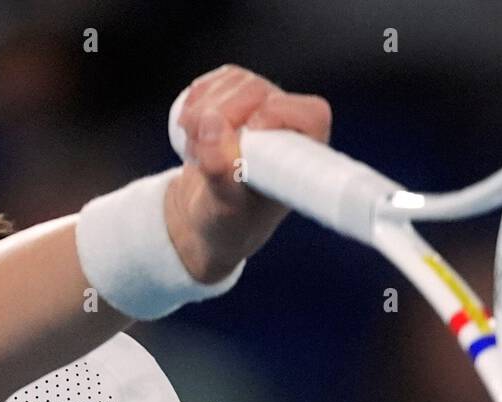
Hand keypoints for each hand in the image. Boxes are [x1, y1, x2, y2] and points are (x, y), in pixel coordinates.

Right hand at [165, 64, 331, 282]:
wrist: (207, 216)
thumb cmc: (228, 222)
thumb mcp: (222, 206)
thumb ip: (219, 170)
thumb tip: (211, 122)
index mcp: (302, 159)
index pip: (311, 114)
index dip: (277, 115)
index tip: (246, 134)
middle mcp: (288, 127)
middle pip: (261, 91)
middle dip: (222, 112)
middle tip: (196, 145)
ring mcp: (264, 108)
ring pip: (237, 81)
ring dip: (203, 109)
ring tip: (193, 148)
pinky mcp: (239, 98)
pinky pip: (220, 80)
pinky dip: (197, 99)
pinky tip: (189, 128)